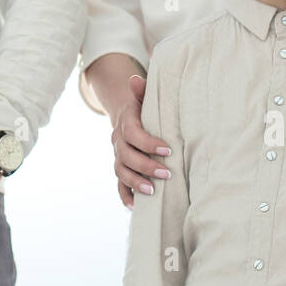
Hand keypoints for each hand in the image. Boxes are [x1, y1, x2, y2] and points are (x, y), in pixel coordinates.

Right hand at [111, 74, 170, 210]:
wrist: (126, 115)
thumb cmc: (143, 106)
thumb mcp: (143, 96)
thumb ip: (142, 90)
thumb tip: (135, 80)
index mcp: (126, 122)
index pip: (134, 135)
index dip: (148, 143)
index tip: (168, 149)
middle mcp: (118, 140)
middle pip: (126, 156)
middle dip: (146, 166)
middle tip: (167, 173)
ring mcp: (117, 155)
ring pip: (121, 171)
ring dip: (135, 182)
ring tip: (153, 191)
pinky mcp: (120, 168)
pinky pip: (118, 184)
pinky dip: (125, 195)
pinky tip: (135, 206)